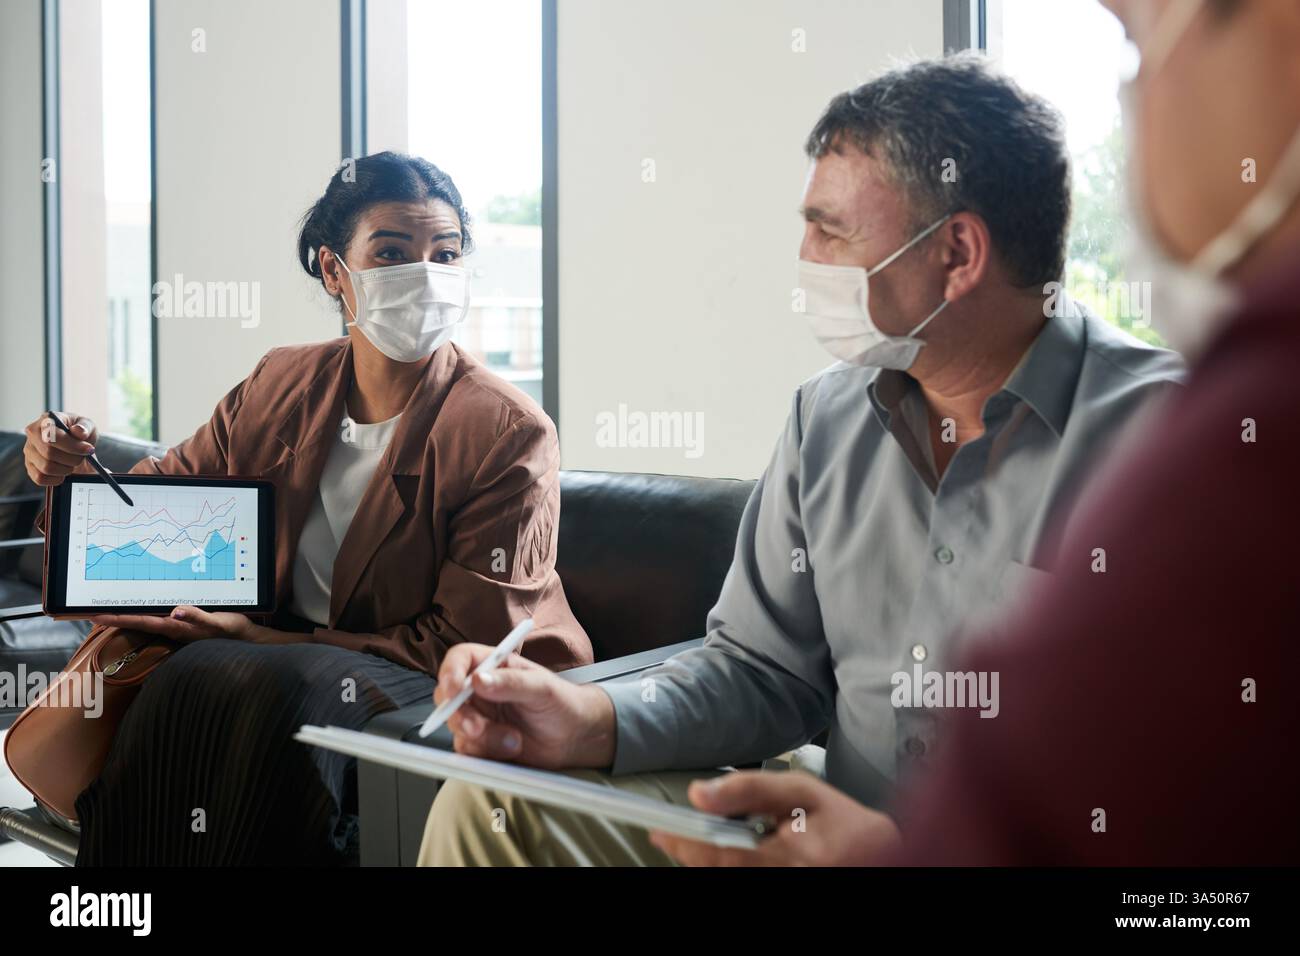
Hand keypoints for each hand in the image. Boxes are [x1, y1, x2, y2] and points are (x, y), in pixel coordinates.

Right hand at [23, 411, 97, 485]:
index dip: (72, 445)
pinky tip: (64, 472)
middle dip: (72, 458)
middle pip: (49, 453)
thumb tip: (78, 431)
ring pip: (46, 467)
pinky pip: (40, 478)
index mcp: (46, 420)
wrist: (77, 448)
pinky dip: (56, 479)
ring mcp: (29, 451)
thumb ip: (85, 427)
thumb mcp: (88, 426)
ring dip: (66, 469)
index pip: (52, 436)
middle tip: (82, 457)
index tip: (89, 450)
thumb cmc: (80, 434)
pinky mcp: (30, 466)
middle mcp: (33, 434)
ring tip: (73, 463)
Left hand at [89, 606, 275, 643]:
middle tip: (89, 611)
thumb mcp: (218, 622)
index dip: (117, 618)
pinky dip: (141, 615)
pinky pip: (155, 619)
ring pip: (143, 620)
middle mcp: (171, 627)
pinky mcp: (180, 624)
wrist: (243, 639)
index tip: (96, 614)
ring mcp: (175, 627)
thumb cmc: (231, 630)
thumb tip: (175, 611)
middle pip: (135, 621)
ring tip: (105, 610)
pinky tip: (136, 611)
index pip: (140, 621)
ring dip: (124, 615)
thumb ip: (197, 617)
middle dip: (113, 617)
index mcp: (175, 626)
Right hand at [436, 642, 616, 768]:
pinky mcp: (482, 743)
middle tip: (478, 728)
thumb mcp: (543, 688)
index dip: (450, 672)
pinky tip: (512, 749)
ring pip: (457, 728)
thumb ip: (512, 682)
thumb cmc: (563, 703)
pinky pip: (468, 750)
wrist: (576, 737)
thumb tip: (478, 679)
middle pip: (448, 698)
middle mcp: (481, 690)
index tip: (453, 690)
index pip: (460, 660)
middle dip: (461, 716)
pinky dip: (487, 753)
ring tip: (515, 740)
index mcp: (494, 666)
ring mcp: (480, 717)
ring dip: (483, 738)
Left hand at [648, 770, 902, 865]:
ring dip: (704, 862)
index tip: (660, 830)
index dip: (686, 842)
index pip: (723, 854)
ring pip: (725, 880)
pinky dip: (722, 869)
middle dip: (688, 852)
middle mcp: (787, 878)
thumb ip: (751, 787)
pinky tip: (716, 855)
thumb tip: (699, 792)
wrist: (882, 855)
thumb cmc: (841, 821)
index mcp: (791, 854)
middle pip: (719, 872)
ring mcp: (784, 888)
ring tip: (691, 841)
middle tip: (668, 835)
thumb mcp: (800, 790)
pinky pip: (739, 883)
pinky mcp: (782, 893)